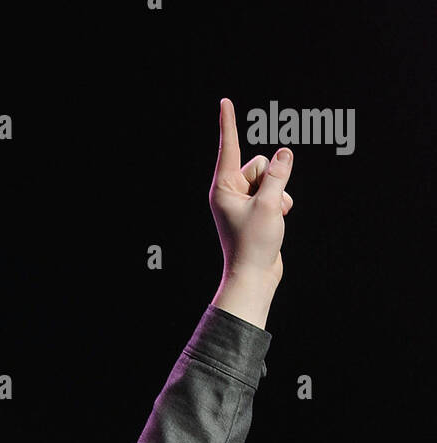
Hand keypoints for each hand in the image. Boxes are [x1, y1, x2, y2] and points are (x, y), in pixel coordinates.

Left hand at [210, 96, 293, 286]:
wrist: (255, 276)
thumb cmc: (254, 244)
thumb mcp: (270, 204)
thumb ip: (279, 175)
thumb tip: (284, 153)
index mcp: (224, 188)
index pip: (229, 148)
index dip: (228, 123)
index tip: (224, 101)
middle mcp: (231, 192)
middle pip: (260, 163)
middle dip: (272, 179)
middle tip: (269, 205)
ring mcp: (244, 201)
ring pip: (271, 178)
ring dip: (279, 194)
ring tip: (274, 217)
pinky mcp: (256, 210)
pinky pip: (275, 192)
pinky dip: (281, 203)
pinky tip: (279, 219)